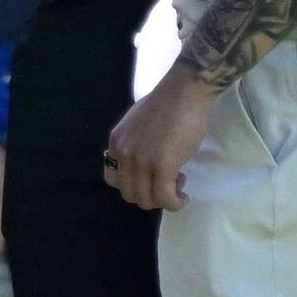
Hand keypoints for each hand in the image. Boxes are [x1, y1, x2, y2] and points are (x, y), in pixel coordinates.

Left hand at [105, 63, 219, 211]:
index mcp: (116, 143)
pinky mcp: (163, 165)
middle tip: (169, 182)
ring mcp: (141, 160)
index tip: (151, 178)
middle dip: (150, 195)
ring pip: (146, 199)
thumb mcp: (137, 126)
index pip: (113, 179)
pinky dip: (175, 203)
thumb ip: (135, 146)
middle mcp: (123, 154)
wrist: (184, 93)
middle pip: (129, 193)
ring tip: (179, 185)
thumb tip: (145, 163)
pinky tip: (183, 196)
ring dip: (164, 200)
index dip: (134, 185)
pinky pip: (165, 198)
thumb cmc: (168, 105)